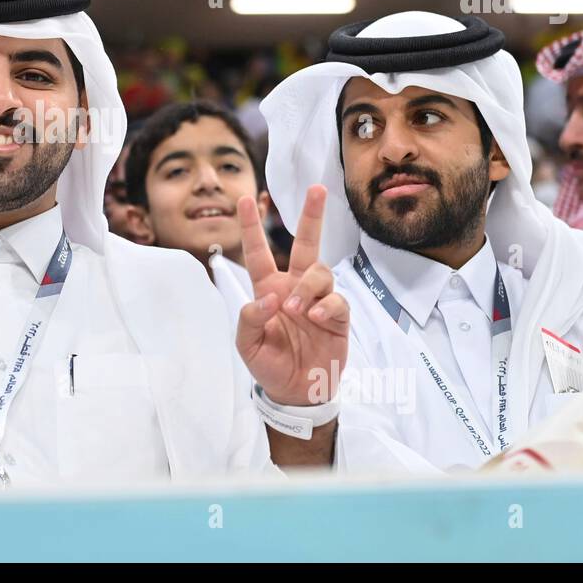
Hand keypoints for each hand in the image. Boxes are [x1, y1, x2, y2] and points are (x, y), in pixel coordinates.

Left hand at [236, 185, 348, 406]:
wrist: (296, 392)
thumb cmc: (269, 364)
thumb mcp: (247, 345)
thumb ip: (249, 318)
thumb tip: (267, 298)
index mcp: (268, 289)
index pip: (258, 252)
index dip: (251, 227)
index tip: (245, 199)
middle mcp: (294, 288)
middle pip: (305, 244)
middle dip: (311, 216)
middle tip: (317, 189)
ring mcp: (317, 300)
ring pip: (320, 272)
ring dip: (307, 288)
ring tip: (297, 311)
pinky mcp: (337, 316)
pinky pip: (336, 300)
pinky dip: (325, 306)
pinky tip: (314, 318)